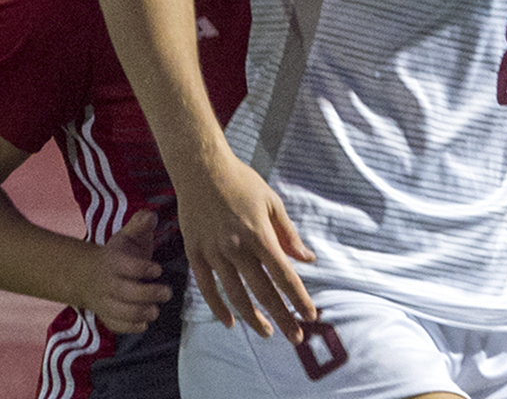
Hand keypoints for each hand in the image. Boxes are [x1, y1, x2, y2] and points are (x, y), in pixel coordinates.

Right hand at [77, 209, 172, 333]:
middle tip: (167, 293)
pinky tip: (144, 322)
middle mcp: (107, 283)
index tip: (158, 270)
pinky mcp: (106, 315)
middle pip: (126, 293)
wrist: (86, 276)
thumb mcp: (126, 236)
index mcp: (113, 262)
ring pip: (121, 312)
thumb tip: (151, 215)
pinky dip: (130, 327)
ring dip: (141, 313)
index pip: (127, 267)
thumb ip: (139, 225)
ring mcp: (105, 301)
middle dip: (149, 294)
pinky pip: (116, 325)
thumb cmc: (116, 255)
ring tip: (156, 310)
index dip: (143, 269)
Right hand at [176, 152, 316, 341]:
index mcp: (260, 235)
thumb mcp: (272, 202)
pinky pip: (206, 287)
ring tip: (266, 333)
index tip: (311, 315)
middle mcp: (237, 248)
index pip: (284, 276)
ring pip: (235, 295)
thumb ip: (289, 234)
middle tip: (295, 336)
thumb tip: (308, 259)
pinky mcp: (195, 253)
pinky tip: (229, 322)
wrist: (200, 169)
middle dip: (282, 317)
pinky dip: (218, 307)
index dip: (299, 298)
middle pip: (263, 292)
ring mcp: (213, 252)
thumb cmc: (241, 182)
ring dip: (252, 317)